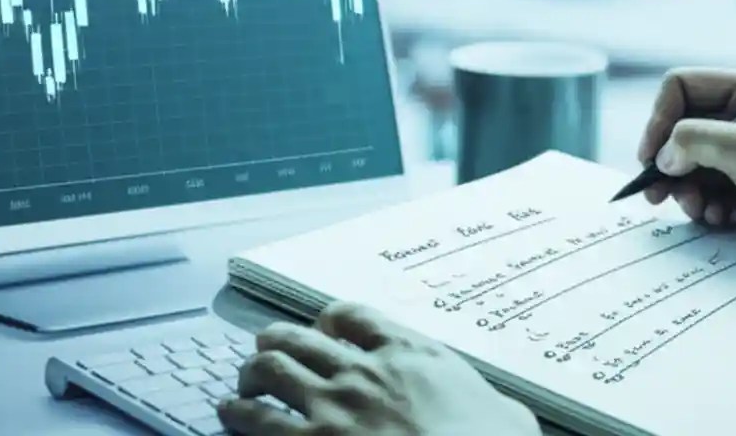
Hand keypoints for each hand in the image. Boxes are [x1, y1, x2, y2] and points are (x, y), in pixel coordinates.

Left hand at [217, 302, 539, 435]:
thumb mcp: (508, 416)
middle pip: (301, 338)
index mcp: (411, 354)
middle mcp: (364, 371)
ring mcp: (333, 408)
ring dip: (251, 373)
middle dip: (278, 342)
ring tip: (242, 383)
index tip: (324, 329)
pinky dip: (236, 413)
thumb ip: (493, 404)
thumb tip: (506, 413)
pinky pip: (258, 420)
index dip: (331, 320)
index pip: (355, 316)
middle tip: (267, 350)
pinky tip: (227, 414)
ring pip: (271, 370)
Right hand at [637, 68, 735, 272]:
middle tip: (660, 197)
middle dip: (672, 166)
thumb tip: (662, 156)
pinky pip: (714, 189)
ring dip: (691, 192)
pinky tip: (727, 220)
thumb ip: (696, 142)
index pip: (682, 88)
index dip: (659, 120)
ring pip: (695, 164)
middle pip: (683, 130)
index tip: (651, 158)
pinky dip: (712, 206)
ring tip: (703, 213)